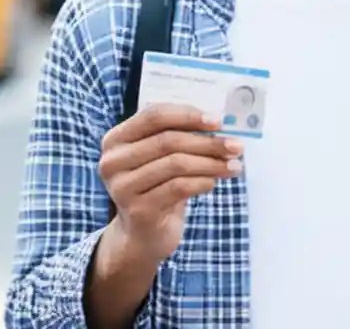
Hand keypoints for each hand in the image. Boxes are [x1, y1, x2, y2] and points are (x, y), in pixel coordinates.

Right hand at [98, 104, 243, 263]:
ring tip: (234, 166)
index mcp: (116, 139)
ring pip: (176, 164)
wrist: (143, 234)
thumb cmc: (157, 186)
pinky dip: (202, 182)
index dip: (188, 115)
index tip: (217, 121)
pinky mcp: (138, 210)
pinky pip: (179, 188)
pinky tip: (214, 182)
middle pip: (167, 140)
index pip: (153, 115)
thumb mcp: (160, 158)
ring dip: (211, 163)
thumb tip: (219, 123)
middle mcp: (112, 161)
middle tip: (236, 146)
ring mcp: (122, 187)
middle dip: (207, 142)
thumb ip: (179, 136)